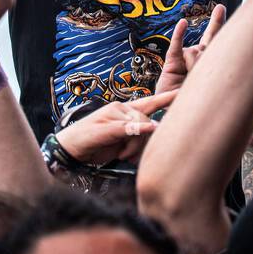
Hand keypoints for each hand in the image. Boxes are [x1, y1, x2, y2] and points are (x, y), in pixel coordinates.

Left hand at [56, 89, 176, 166]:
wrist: (70, 152)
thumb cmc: (81, 136)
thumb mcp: (103, 132)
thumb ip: (126, 129)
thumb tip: (149, 126)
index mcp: (120, 109)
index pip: (145, 110)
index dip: (165, 102)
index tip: (182, 95)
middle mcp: (125, 116)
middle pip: (147, 126)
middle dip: (139, 141)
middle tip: (125, 153)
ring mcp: (126, 129)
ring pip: (145, 138)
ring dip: (136, 149)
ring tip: (122, 156)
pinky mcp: (126, 142)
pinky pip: (140, 146)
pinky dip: (135, 154)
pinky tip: (126, 157)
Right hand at [154, 3, 224, 94]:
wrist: (178, 114)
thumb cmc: (199, 103)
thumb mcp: (213, 88)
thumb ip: (213, 73)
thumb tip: (204, 58)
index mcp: (210, 63)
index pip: (216, 41)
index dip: (218, 24)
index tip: (220, 8)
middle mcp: (197, 57)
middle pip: (209, 39)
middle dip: (216, 23)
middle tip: (220, 8)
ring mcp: (184, 58)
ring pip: (195, 53)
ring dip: (195, 66)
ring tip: (190, 83)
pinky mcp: (172, 62)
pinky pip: (176, 46)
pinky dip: (179, 34)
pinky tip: (182, 23)